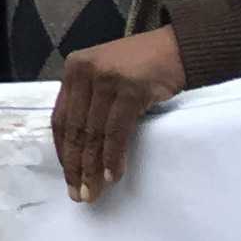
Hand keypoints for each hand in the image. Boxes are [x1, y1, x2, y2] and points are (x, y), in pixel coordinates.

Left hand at [51, 24, 185, 199]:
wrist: (180, 47)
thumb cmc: (145, 66)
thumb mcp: (108, 77)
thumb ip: (91, 101)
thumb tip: (80, 148)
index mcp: (74, 69)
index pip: (60, 117)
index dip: (63, 150)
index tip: (68, 174)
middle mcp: (84, 71)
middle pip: (74, 128)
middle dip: (75, 166)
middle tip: (78, 194)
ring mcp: (106, 79)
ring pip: (93, 133)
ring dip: (93, 168)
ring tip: (93, 192)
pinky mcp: (129, 89)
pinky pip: (116, 131)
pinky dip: (114, 157)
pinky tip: (113, 175)